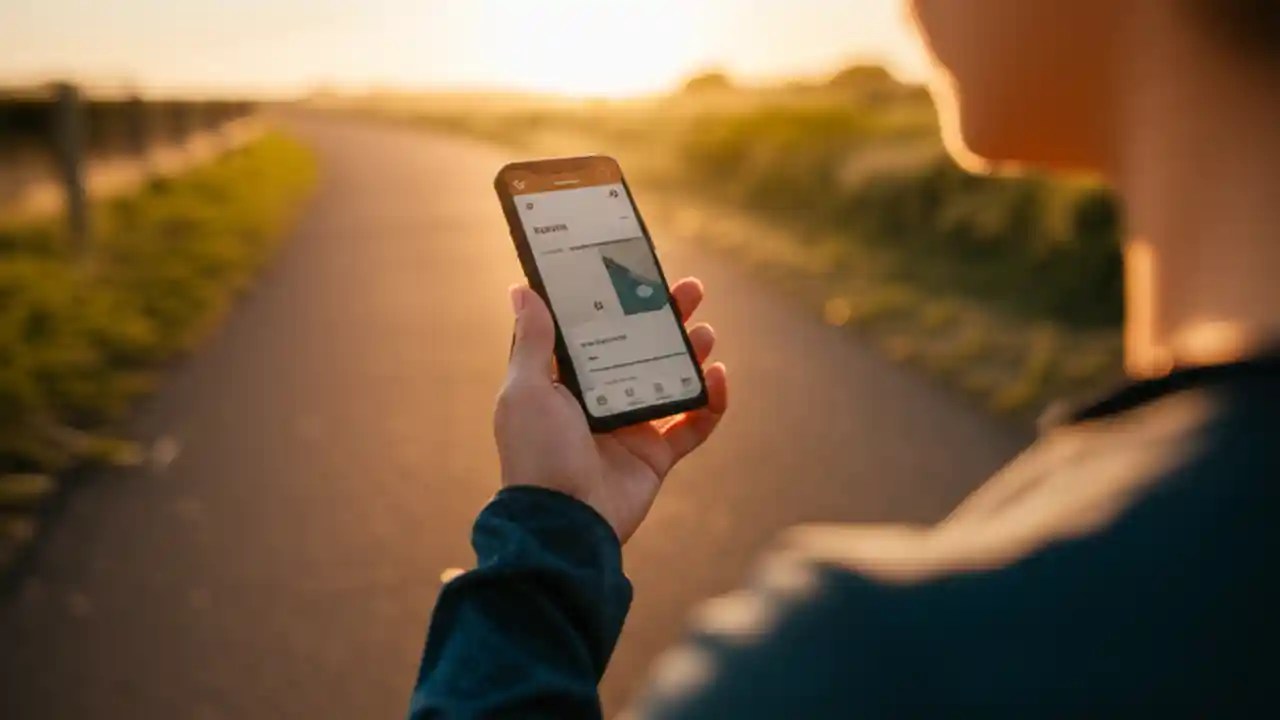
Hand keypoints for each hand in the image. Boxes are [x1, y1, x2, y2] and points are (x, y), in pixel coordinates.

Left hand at [495, 279, 727, 542]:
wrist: (564, 522)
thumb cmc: (536, 454)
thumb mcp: (526, 389)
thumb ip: (532, 340)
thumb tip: (522, 288)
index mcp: (564, 382)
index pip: (594, 332)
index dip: (614, 303)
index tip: (633, 270)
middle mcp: (599, 401)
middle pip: (640, 349)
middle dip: (665, 319)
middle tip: (690, 289)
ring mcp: (630, 428)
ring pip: (670, 380)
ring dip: (690, 353)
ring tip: (704, 331)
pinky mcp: (655, 456)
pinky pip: (693, 424)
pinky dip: (711, 402)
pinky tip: (719, 377)